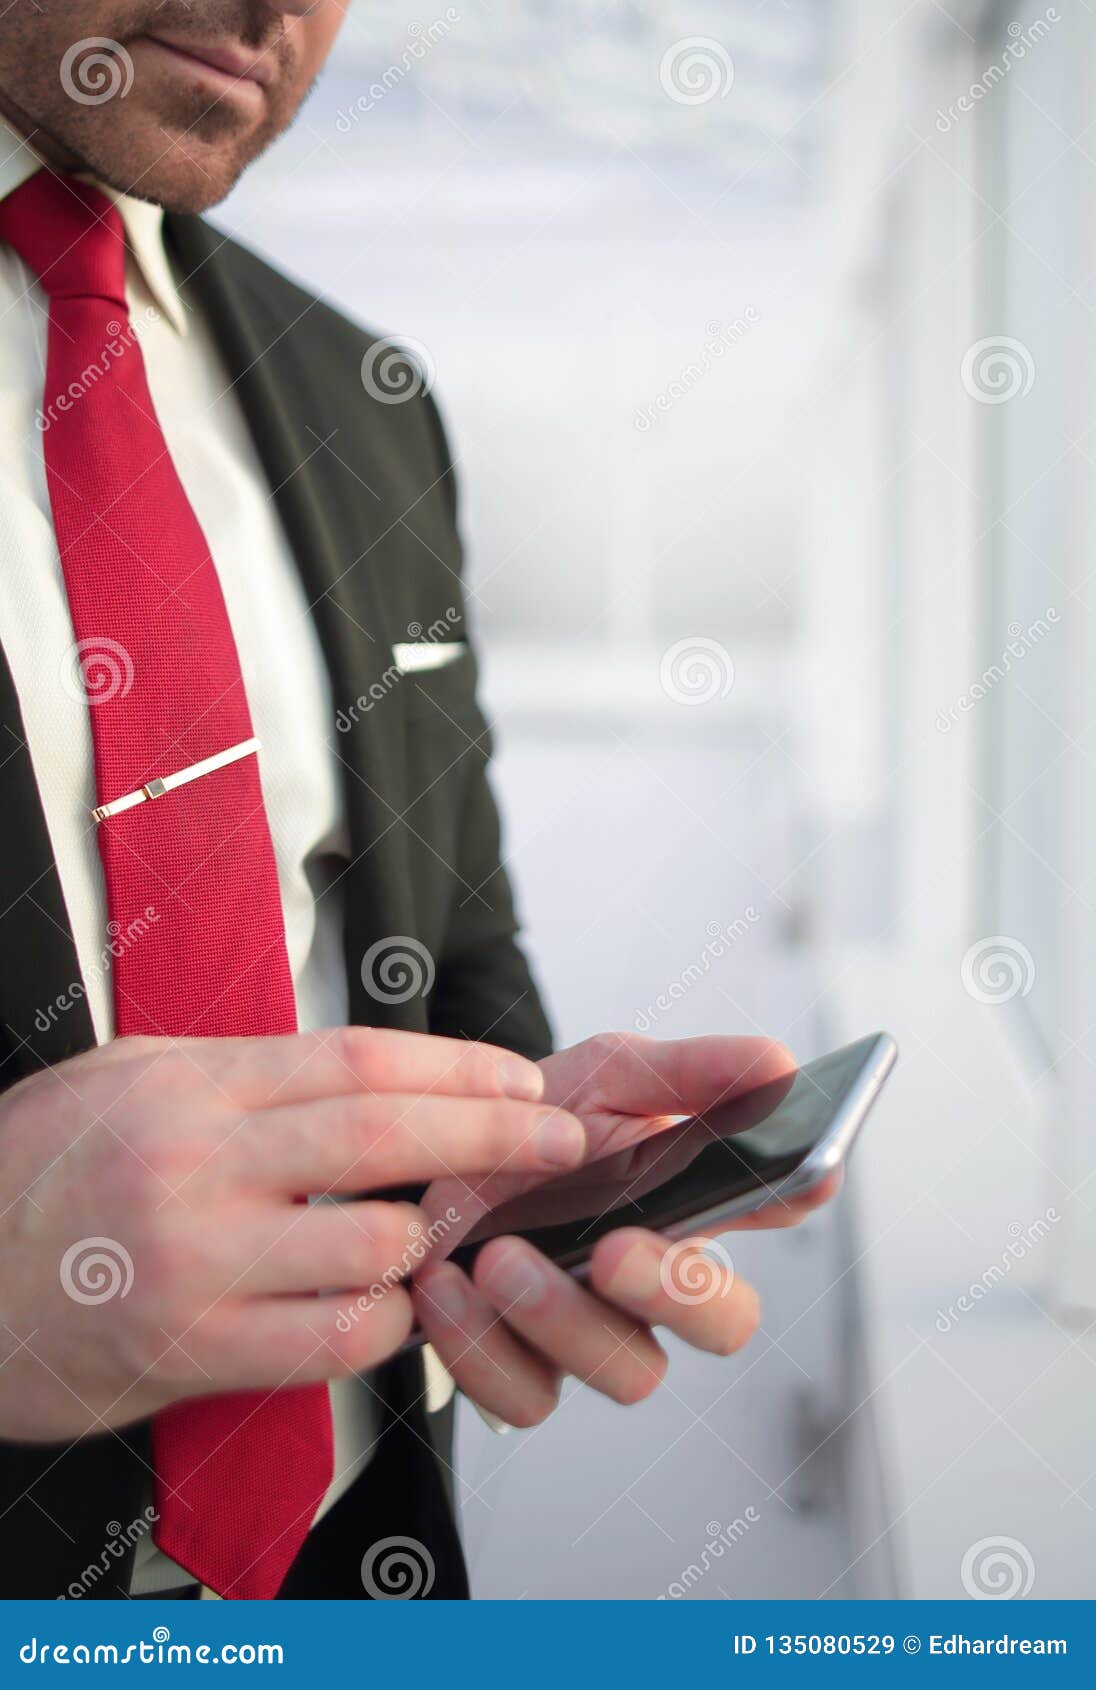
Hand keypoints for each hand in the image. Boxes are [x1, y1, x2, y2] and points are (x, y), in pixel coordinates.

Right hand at [0, 1028, 580, 1442]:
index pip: (359, 1060)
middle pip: (386, 1136)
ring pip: (375, 1248)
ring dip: (433, 1244)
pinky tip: (385, 1305)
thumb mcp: (126, 1079)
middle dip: (496, 1134)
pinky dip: (384, 1324)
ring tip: (446, 1234)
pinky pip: (334, 1342)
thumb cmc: (29, 1177)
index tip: (522, 1076)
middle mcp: (197, 1165)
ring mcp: (196, 1263)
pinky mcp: (189, 1353)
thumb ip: (244, 1074)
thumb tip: (364, 1074)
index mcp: (190, 1086)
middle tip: (563, 1140)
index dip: (459, 1064)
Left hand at [414, 1033, 837, 1425]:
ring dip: (562, 1316)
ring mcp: (595, 1334)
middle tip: (615, 1250)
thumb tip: (777, 1063)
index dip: (800, 1195)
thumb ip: (688, 1072)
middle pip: (723, 1322)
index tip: (799, 1174)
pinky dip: (483, 1347)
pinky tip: (447, 1286)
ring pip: (630, 1371)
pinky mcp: (521, 1370)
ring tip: (499, 1257)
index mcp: (693, 1203)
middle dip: (679, 1292)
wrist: (423, 1155)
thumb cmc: (530, 1118)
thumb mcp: (607, 1076)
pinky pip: (526, 1398)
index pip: (781, 1202)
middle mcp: (658, 1281)